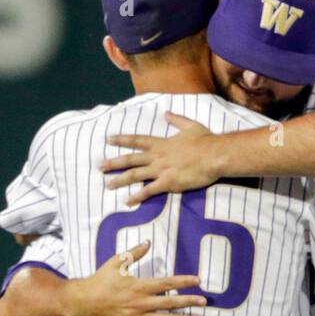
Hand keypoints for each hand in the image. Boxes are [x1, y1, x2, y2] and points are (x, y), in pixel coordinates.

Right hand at [67, 241, 205, 315]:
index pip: (166, 283)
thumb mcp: (116, 263)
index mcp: (139, 286)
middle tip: (204, 302)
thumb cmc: (100, 280)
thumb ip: (133, 253)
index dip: (183, 281)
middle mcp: (141, 303)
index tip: (197, 281)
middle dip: (188, 302)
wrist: (83, 302)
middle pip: (169, 302)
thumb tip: (148, 241)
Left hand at [100, 113, 220, 204]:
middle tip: (99, 166)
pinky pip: (149, 191)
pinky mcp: (168, 183)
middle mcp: (157, 156)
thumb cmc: (206, 141)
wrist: (214, 155)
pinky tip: (127, 202)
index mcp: (161, 143)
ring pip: (134, 175)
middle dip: (113, 162)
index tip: (108, 139)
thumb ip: (176, 120)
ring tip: (107, 185)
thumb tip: (166, 113)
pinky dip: (137, 196)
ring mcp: (161, 170)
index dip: (122, 140)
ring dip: (119, 180)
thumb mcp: (191, 126)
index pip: (137, 140)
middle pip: (130, 159)